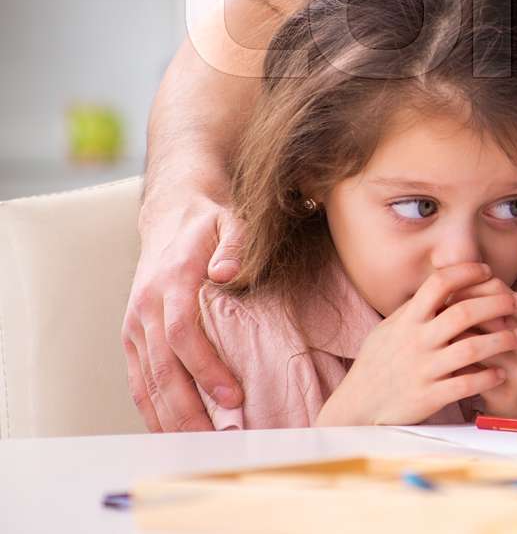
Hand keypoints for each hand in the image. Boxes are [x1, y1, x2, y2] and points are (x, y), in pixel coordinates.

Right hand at [123, 184, 246, 431]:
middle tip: (219, 439)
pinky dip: (152, 410)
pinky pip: (138, 381)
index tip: (234, 396)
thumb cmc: (209, 224)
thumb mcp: (230, 223)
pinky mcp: (133, 338)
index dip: (206, 368)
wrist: (172, 217)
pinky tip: (173, 432)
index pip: (183, 335)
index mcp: (170, 283)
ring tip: (200, 447)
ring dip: (171, 418)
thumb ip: (233, 246)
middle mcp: (145, 308)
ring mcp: (134, 326)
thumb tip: (226, 272)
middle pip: (162, 369)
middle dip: (189, 409)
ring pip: (146, 382)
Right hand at [316, 262, 516, 426]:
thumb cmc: (377, 364)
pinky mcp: (428, 397)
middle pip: (463, 312)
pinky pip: (466, 384)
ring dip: (502, 339)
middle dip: (496, 303)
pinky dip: (488, 377)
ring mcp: (422, 369)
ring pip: (471, 348)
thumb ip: (414, 308)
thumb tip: (442, 282)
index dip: (466, 272)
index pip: (438, 284)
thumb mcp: (388, 329)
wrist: (356, 408)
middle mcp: (416, 341)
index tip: (488, 271)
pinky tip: (502, 373)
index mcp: (407, 320)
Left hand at [448, 278, 516, 418]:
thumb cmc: (508, 363)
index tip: (445, 292)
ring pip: (478, 344)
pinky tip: (439, 364)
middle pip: (489, 314)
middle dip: (456, 312)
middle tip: (433, 314)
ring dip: (451, 339)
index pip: (498, 289)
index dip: (467, 286)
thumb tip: (448, 282)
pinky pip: (473, 375)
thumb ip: (487, 310)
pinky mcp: (507, 394)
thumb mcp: (508, 333)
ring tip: (434, 337)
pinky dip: (453, 367)